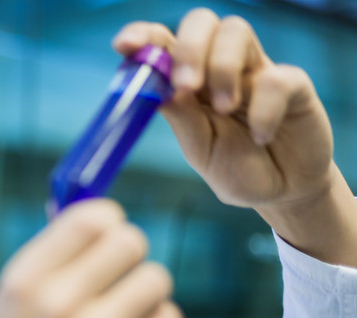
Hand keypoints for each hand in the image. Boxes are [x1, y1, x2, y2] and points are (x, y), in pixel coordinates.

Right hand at [0, 199, 182, 317]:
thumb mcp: (13, 299)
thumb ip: (53, 255)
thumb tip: (103, 215)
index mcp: (25, 278)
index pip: (91, 217)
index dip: (110, 221)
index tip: (109, 237)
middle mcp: (55, 303)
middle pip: (131, 240)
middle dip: (131, 254)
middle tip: (121, 274)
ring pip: (156, 278)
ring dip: (147, 292)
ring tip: (127, 310)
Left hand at [113, 8, 356, 265]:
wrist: (281, 193)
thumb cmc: (236, 168)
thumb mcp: (200, 149)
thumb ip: (181, 119)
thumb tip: (158, 91)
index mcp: (188, 81)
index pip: (161, 42)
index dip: (142, 36)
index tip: (125, 46)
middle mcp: (218, 67)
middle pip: (200, 22)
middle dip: (187, 48)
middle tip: (186, 86)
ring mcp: (255, 71)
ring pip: (235, 31)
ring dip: (222, 68)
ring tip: (224, 109)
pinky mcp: (293, 85)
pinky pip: (277, 77)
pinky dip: (265, 108)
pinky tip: (261, 136)